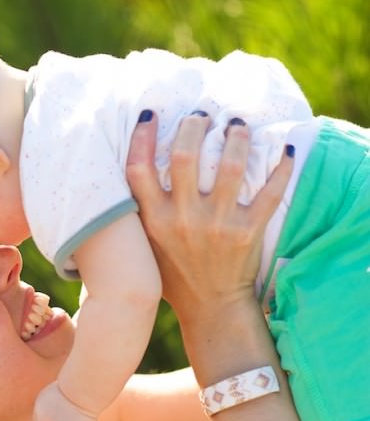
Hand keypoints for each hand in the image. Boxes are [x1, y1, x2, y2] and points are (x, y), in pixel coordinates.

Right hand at [125, 112, 292, 320]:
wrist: (211, 307)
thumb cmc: (175, 272)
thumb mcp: (147, 242)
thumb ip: (141, 209)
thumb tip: (136, 162)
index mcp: (154, 220)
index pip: (138, 169)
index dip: (141, 136)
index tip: (150, 113)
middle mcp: (183, 220)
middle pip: (184, 156)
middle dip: (193, 126)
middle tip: (202, 116)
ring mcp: (218, 225)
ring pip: (230, 167)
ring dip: (236, 137)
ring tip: (237, 125)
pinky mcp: (249, 232)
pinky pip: (270, 192)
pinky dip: (281, 167)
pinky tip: (284, 149)